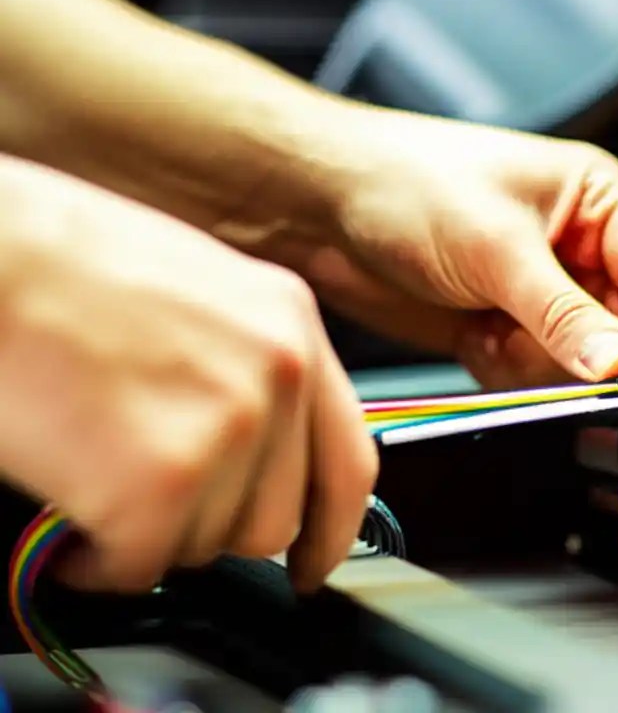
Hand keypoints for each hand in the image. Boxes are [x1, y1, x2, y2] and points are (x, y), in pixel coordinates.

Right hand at [0, 156, 375, 592]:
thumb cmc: (56, 262)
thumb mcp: (197, 291)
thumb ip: (246, 366)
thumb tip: (252, 447)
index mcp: (292, 324)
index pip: (349, 461)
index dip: (332, 529)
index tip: (313, 562)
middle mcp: (280, 376)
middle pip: (273, 519)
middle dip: (207, 527)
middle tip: (149, 501)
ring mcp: (229, 430)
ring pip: (206, 547)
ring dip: (147, 535)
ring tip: (93, 479)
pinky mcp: (162, 484)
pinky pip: (139, 568)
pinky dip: (95, 561)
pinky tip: (67, 517)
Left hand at [221, 107, 617, 389]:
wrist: (316, 207)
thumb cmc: (404, 184)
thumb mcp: (495, 248)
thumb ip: (563, 313)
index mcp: (597, 200)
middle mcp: (579, 247)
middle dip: (587, 352)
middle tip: (545, 352)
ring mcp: (543, 293)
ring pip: (583, 362)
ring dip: (538, 363)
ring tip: (491, 329)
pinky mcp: (507, 327)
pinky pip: (536, 375)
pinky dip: (507, 371)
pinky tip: (473, 338)